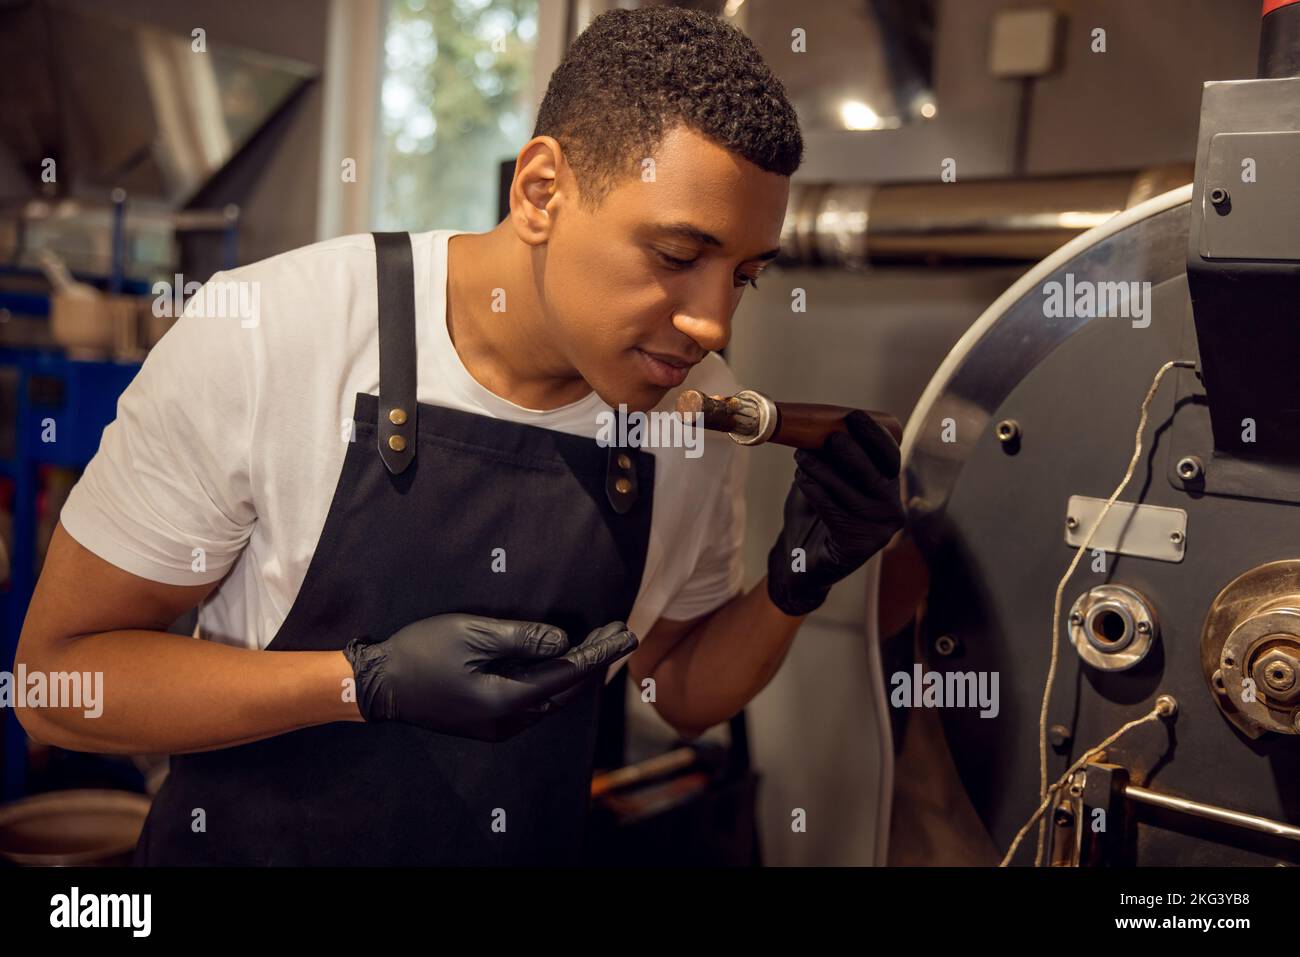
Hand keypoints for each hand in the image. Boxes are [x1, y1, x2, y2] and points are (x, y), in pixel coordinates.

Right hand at [343, 615, 636, 741]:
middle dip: (594, 662)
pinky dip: (552, 683)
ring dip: (574, 673)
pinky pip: (532, 704)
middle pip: (564, 691)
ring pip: (551, 700)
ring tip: (597, 645)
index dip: (600, 652)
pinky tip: (560, 664)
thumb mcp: (472, 634)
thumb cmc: (421, 652)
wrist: (379, 685)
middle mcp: (507, 721)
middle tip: (618, 633)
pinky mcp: (487, 725)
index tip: (626, 634)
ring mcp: (497, 727)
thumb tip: (564, 643)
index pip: (567, 674)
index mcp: (506, 699)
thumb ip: (521, 638)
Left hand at [766, 410, 905, 616]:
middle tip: (829, 438)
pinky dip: (818, 493)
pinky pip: (837, 513)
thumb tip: (823, 424)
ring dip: (825, 471)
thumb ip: (830, 456)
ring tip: (802, 457)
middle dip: (851, 451)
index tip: (854, 416)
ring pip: (851, 492)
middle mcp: (891, 510)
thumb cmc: (813, 513)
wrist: (797, 558)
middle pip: (874, 473)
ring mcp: (879, 531)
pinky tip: (802, 480)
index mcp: (888, 488)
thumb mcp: (823, 477)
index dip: (874, 436)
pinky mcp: (859, 546)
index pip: (890, 457)